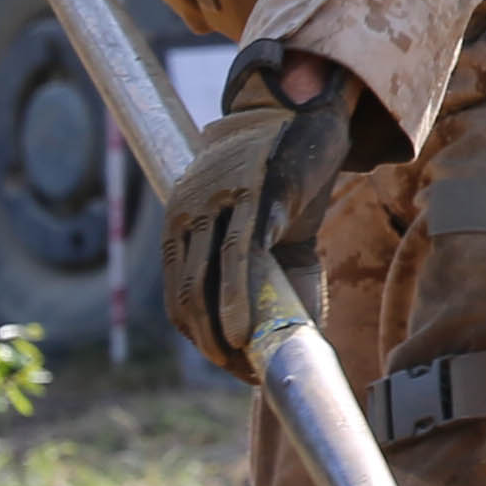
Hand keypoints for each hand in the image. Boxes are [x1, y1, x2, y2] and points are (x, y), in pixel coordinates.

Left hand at [161, 54, 371, 374]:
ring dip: (217, 330)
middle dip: (206, 341)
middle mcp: (190, 213)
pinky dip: (237, 299)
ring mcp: (219, 202)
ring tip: (240, 360)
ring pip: (204, 279)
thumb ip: (270, 280)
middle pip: (184, 294)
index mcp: (183, 225)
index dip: (196, 333)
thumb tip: (285, 339)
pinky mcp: (256, 194)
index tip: (226, 359)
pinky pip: (240, 254)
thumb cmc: (288, 184)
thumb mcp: (270, 234)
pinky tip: (244, 332)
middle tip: (239, 368)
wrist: (308, 117)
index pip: (177, 293)